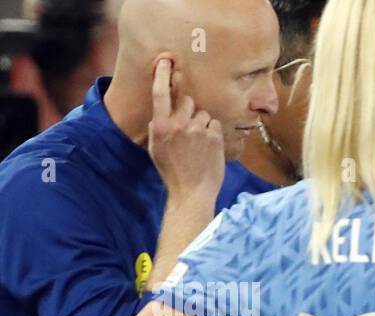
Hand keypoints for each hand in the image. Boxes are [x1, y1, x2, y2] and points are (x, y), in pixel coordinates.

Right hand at [147, 58, 225, 200]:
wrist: (192, 192)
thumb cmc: (172, 171)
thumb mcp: (156, 148)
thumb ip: (159, 127)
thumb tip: (162, 112)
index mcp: (161, 125)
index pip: (159, 93)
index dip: (162, 74)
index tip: (166, 61)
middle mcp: (179, 124)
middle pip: (188, 101)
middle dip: (190, 110)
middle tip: (189, 129)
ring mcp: (198, 129)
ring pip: (204, 114)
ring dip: (203, 124)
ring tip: (200, 144)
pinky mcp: (215, 136)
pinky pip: (215, 124)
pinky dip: (214, 132)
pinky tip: (209, 147)